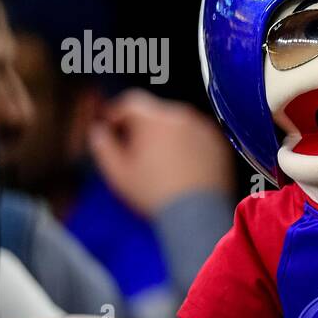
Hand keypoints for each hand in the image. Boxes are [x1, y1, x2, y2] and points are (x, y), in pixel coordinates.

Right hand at [88, 89, 234, 215]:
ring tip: (160, 163)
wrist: (197, 214)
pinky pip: (197, 136)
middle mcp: (180, 117)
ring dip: (166, 135)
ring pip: (177, 124)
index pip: (129, 102)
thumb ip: (103, 146)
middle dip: (142, 127)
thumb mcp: (118, 172)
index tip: (112, 125)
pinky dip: (188, 145)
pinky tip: (181, 166)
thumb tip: (99, 133)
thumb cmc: (157, 195)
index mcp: (152, 119)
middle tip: (135, 150)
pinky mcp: (219, 143)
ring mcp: (203, 128)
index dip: (117, 113)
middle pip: (154, 113)